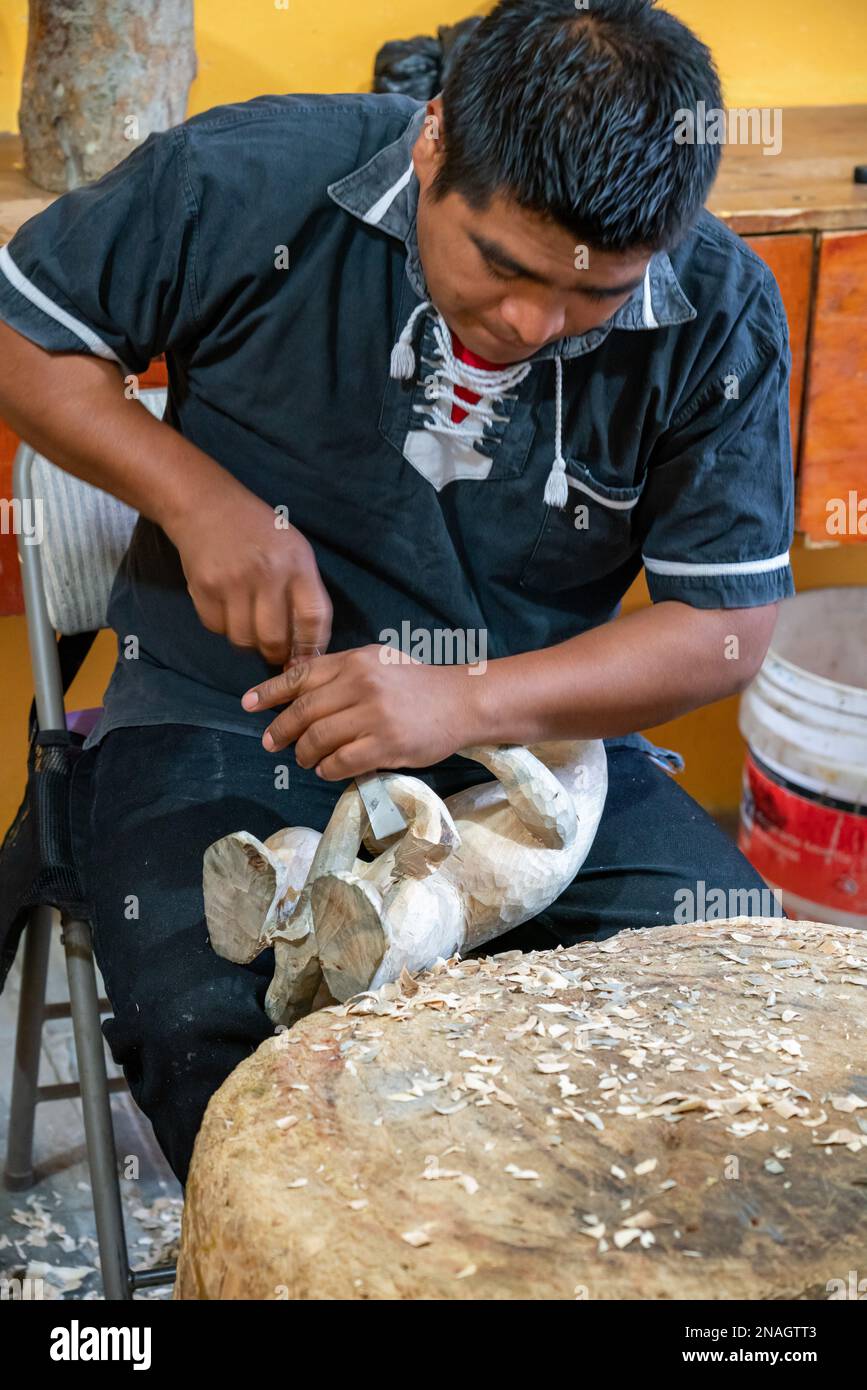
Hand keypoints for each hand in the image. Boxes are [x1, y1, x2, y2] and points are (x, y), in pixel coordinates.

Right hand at [164, 479, 331, 665]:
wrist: (207, 505)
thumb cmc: (259, 530)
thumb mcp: (295, 550)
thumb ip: (303, 592)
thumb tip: (306, 645)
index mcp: (297, 563)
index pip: (313, 619)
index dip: (312, 646)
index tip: (306, 657)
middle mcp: (267, 574)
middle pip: (274, 639)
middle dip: (276, 653)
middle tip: (274, 650)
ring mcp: (232, 582)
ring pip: (243, 640)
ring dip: (249, 642)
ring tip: (250, 625)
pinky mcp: (203, 588)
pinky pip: (217, 628)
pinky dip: (223, 627)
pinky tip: (227, 608)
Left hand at [240, 644, 483, 777]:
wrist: (462, 701)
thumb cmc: (417, 683)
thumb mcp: (378, 662)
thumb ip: (341, 671)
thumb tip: (297, 684)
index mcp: (355, 661)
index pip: (301, 675)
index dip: (269, 691)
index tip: (247, 704)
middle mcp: (361, 684)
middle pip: (304, 711)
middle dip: (281, 730)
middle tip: (271, 742)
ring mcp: (373, 715)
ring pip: (318, 739)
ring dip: (305, 754)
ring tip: (304, 759)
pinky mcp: (386, 744)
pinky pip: (341, 761)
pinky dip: (327, 769)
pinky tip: (326, 770)